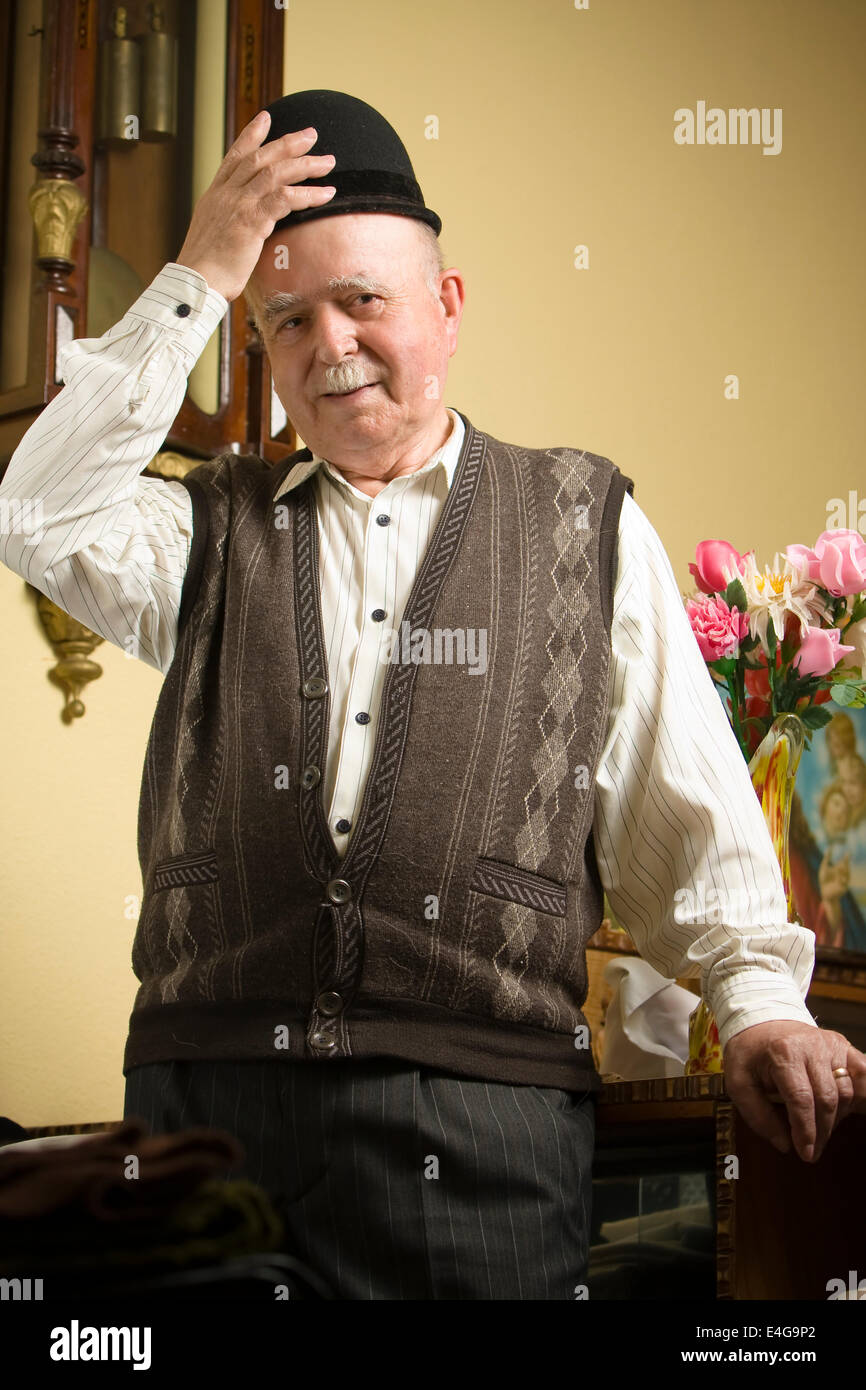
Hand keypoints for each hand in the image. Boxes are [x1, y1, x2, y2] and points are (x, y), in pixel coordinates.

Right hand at [175, 110, 336, 301]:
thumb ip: (228, 221)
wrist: (195, 282)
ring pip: (275, 172)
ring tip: (327, 162)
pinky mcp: (251, 221)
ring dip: (305, 165)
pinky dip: (307, 194)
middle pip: (260, 158)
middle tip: (311, 134)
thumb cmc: (205, 268)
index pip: (234, 156)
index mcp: (215, 195)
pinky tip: (325, 194)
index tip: (265, 117)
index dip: (251, 135)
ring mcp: (238, 205)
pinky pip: (284, 199)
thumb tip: (241, 224)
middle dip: (287, 143)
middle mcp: (226, 194)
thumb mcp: (213, 235)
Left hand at [722, 1021, 865, 1161]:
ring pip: (846, 1091)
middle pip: (827, 1099)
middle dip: (821, 1131)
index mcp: (783, 1053)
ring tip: (819, 1131)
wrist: (762, 1021)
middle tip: (812, 1151)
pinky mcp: (843, 1046)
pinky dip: (858, 1096)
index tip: (805, 1153)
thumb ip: (757, 1115)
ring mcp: (831, 1045)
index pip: (801, 1099)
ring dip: (836, 1119)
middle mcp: (812, 1046)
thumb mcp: (738, 1082)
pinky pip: (861, 1075)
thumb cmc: (750, 1053)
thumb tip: (784, 1145)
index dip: (805, 1131)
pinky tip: (843, 1112)